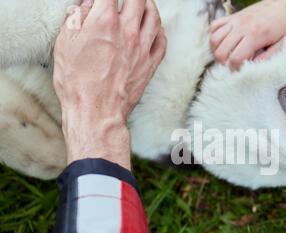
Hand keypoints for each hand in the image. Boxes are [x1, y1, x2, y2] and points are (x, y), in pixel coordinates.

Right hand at [53, 0, 165, 169]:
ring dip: (149, 5)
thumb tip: (87, 4)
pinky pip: (162, 41)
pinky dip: (159, 29)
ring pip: (154, 17)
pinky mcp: (150, 65)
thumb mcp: (65, 44)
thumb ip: (77, 18)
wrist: (96, 112)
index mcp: (105, 22)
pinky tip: (155, 27)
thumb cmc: (77, 82)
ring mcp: (142, 49)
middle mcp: (128, 32)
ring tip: (144, 2)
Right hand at [210, 0, 285, 70]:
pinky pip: (214, 26)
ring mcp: (235, 20)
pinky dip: (214, 36)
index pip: (235, 58)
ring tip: (225, 55)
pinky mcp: (232, 16)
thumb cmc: (283, 27)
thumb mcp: (280, 45)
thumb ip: (267, 57)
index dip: (235, 68)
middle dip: (223, 63)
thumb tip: (252, 66)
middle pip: (221, 51)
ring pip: (214, 39)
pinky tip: (222, 42)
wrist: (282, 5)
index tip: (239, 70)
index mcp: (255, 36)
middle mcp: (242, 27)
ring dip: (216, 51)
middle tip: (230, 65)